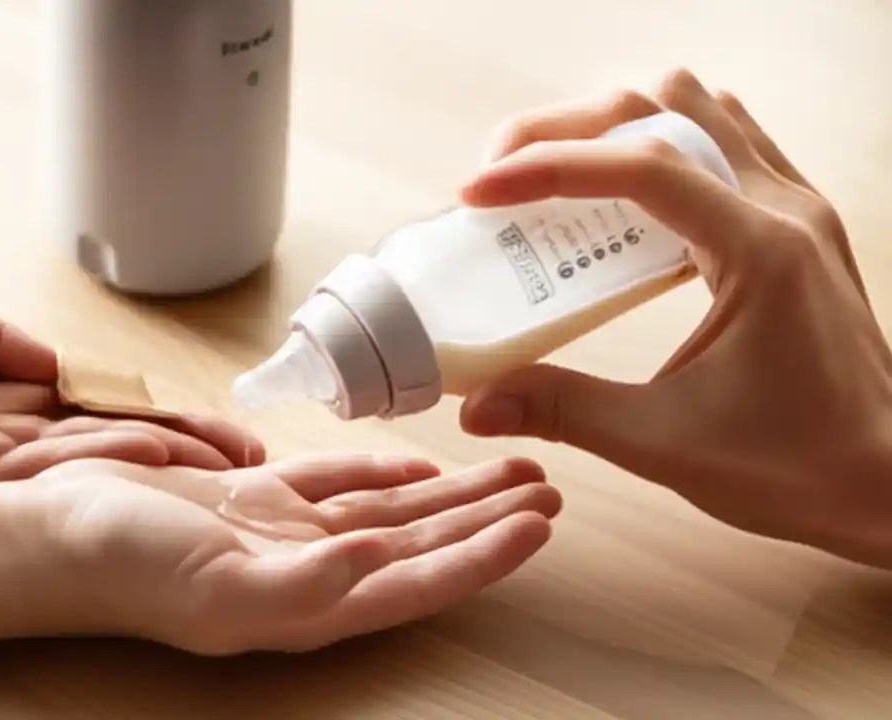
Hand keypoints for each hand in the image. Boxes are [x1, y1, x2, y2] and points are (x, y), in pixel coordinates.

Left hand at [0, 264, 262, 482]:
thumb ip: (9, 343)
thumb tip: (58, 364)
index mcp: (7, 397)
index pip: (102, 412)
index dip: (160, 416)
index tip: (216, 426)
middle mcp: (6, 436)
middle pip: (109, 444)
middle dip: (182, 450)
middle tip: (248, 461)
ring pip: (89, 464)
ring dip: (158, 460)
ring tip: (223, 462)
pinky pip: (40, 473)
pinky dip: (99, 464)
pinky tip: (155, 455)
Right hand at [0, 454, 558, 653]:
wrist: (55, 535)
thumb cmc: (124, 567)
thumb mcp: (214, 584)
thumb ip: (302, 583)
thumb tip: (379, 562)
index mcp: (310, 604)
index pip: (420, 581)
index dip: (484, 558)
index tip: (540, 526)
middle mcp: (308, 573)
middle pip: (421, 545)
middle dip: (486, 519)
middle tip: (549, 488)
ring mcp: (282, 535)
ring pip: (390, 512)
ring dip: (451, 492)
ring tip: (510, 471)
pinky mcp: (254, 500)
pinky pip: (335, 483)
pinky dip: (380, 472)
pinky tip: (417, 468)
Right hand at [457, 69, 891, 566]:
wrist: (888, 484)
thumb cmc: (797, 467)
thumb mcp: (666, 444)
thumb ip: (564, 410)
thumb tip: (476, 404)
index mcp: (761, 250)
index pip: (640, 166)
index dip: (546, 167)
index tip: (477, 190)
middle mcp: (784, 208)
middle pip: (665, 107)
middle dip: (569, 128)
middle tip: (503, 174)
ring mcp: (796, 209)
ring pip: (698, 111)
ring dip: (616, 128)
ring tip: (555, 177)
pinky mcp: (795, 227)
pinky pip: (724, 144)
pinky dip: (658, 150)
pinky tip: (619, 204)